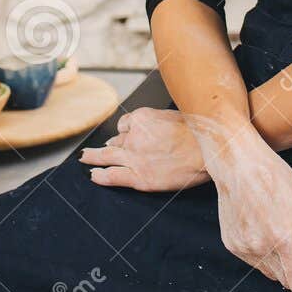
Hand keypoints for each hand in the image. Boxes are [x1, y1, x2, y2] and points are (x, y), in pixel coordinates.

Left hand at [81, 108, 210, 191]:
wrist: (206, 150)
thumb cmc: (198, 132)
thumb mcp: (176, 115)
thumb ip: (159, 121)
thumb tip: (154, 127)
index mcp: (142, 119)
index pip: (126, 126)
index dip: (126, 133)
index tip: (125, 138)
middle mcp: (134, 137)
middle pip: (113, 141)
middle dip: (102, 146)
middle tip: (89, 150)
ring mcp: (134, 158)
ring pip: (106, 157)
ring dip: (93, 157)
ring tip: (85, 159)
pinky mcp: (139, 177)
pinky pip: (113, 176)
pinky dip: (101, 176)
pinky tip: (94, 176)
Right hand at [190, 116, 291, 291]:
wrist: (237, 163)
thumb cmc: (272, 176)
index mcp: (284, 238)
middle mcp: (262, 248)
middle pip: (285, 281)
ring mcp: (244, 248)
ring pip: (269, 272)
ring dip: (280, 264)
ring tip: (281, 236)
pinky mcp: (232, 245)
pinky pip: (254, 261)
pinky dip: (263, 254)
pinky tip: (263, 231)